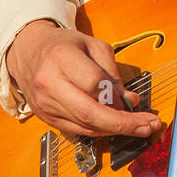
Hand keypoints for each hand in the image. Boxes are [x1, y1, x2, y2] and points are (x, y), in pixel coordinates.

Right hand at [6, 19, 160, 139]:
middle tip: (147, 126)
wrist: (29, 52)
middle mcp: (49, 83)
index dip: (117, 94)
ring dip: (114, 130)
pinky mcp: (45, 118)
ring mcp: (45, 104)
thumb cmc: (65, 45)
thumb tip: (130, 100)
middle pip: (89, 112)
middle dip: (122, 124)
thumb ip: (112, 72)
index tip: (134, 100)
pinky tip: (115, 127)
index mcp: (61, 57)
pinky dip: (99, 130)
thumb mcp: (93, 46)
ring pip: (84, 125)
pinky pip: (76, 130)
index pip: (94, 83)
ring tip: (137, 127)